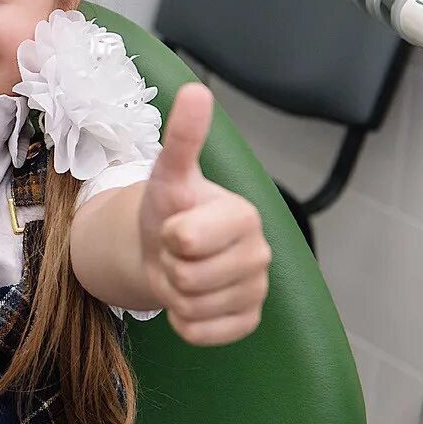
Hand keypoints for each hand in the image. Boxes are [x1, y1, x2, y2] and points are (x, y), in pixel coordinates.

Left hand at [138, 84, 271, 346]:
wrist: (163, 249)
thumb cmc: (169, 209)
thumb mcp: (168, 173)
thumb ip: (182, 137)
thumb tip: (195, 90)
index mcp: (244, 215)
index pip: (189, 241)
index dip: (171, 237)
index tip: (174, 225)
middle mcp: (260, 252)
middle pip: (190, 279)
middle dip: (170, 266)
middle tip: (175, 251)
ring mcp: (257, 288)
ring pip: (195, 307)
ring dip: (175, 293)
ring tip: (182, 269)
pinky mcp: (247, 320)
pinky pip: (204, 332)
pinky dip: (185, 321)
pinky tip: (190, 299)